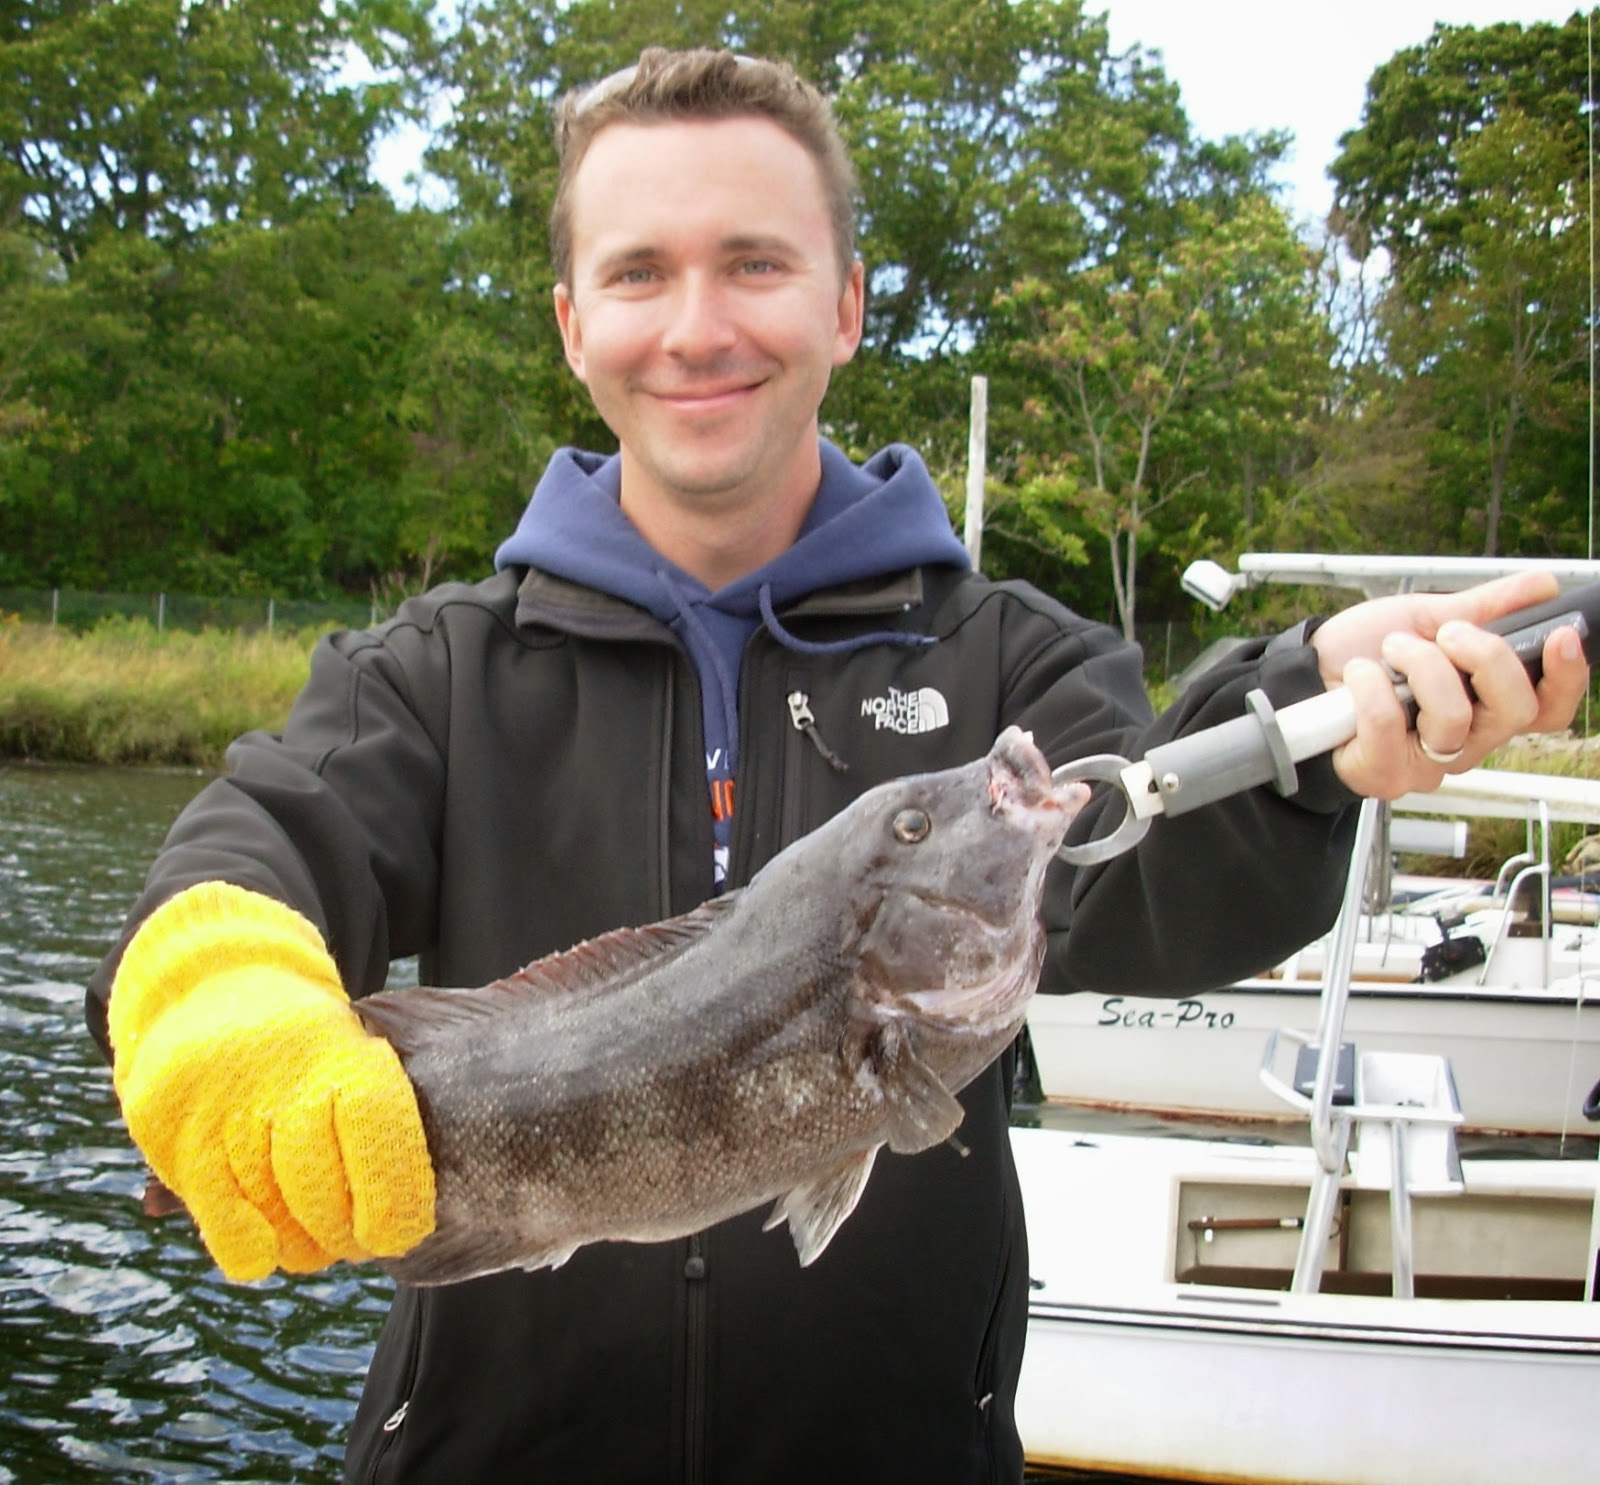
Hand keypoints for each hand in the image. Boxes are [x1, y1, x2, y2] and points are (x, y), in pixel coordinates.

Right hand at [108, 882, 435, 1281]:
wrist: (212, 983)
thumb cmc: (307, 1043)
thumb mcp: (356, 1050)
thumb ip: (384, 1114)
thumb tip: (435, 1173)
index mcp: (343, 1053)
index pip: (376, 1125)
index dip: (391, 1193)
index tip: (398, 1233)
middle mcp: (284, 1076)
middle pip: (319, 1182)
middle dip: (343, 1232)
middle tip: (356, 1243)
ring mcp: (226, 1105)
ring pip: (269, 1205)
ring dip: (301, 1244)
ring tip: (319, 1246)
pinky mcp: (180, 1132)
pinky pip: (219, 1213)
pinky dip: (249, 1244)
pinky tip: (268, 1248)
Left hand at [1308, 571, 1589, 799]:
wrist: (1302, 672)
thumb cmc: (1363, 651)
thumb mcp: (1424, 617)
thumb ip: (1485, 607)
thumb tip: (1543, 586)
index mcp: (1486, 704)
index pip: (1549, 707)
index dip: (1567, 677)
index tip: (1560, 636)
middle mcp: (1466, 741)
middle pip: (1515, 711)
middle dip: (1484, 656)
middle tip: (1445, 634)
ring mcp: (1427, 764)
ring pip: (1455, 718)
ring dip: (1419, 666)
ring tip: (1390, 652)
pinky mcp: (1383, 774)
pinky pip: (1391, 728)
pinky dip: (1371, 689)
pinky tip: (1358, 676)